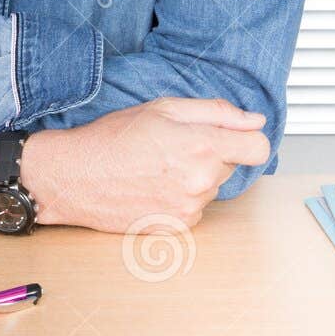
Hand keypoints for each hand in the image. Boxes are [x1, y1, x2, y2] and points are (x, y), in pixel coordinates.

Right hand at [21, 96, 270, 232]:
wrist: (76, 177)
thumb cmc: (113, 138)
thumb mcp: (164, 108)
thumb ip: (217, 112)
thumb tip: (254, 120)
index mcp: (201, 146)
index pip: (258, 148)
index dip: (247, 138)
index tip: (234, 136)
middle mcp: (201, 181)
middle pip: (231, 164)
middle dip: (212, 152)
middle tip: (173, 144)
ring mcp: (189, 208)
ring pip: (211, 186)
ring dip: (195, 176)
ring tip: (157, 165)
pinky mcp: (176, 227)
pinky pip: (194, 206)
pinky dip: (181, 196)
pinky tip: (153, 185)